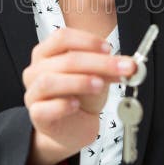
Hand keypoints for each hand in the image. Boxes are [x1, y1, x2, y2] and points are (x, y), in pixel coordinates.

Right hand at [23, 27, 135, 164]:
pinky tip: (75, 104)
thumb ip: (109, 69)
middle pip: (64, 59)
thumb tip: (129, 65)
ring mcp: (33, 92)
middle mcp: (36, 70)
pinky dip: (61, 105)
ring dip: (78, 81)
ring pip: (49, 81)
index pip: (62, 37)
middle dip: (97, 63)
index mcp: (47, 52)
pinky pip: (43, 108)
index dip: (87, 41)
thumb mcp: (98, 77)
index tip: (109, 49)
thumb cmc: (82, 96)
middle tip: (121, 68)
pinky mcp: (36, 115)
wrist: (74, 127)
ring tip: (99, 85)